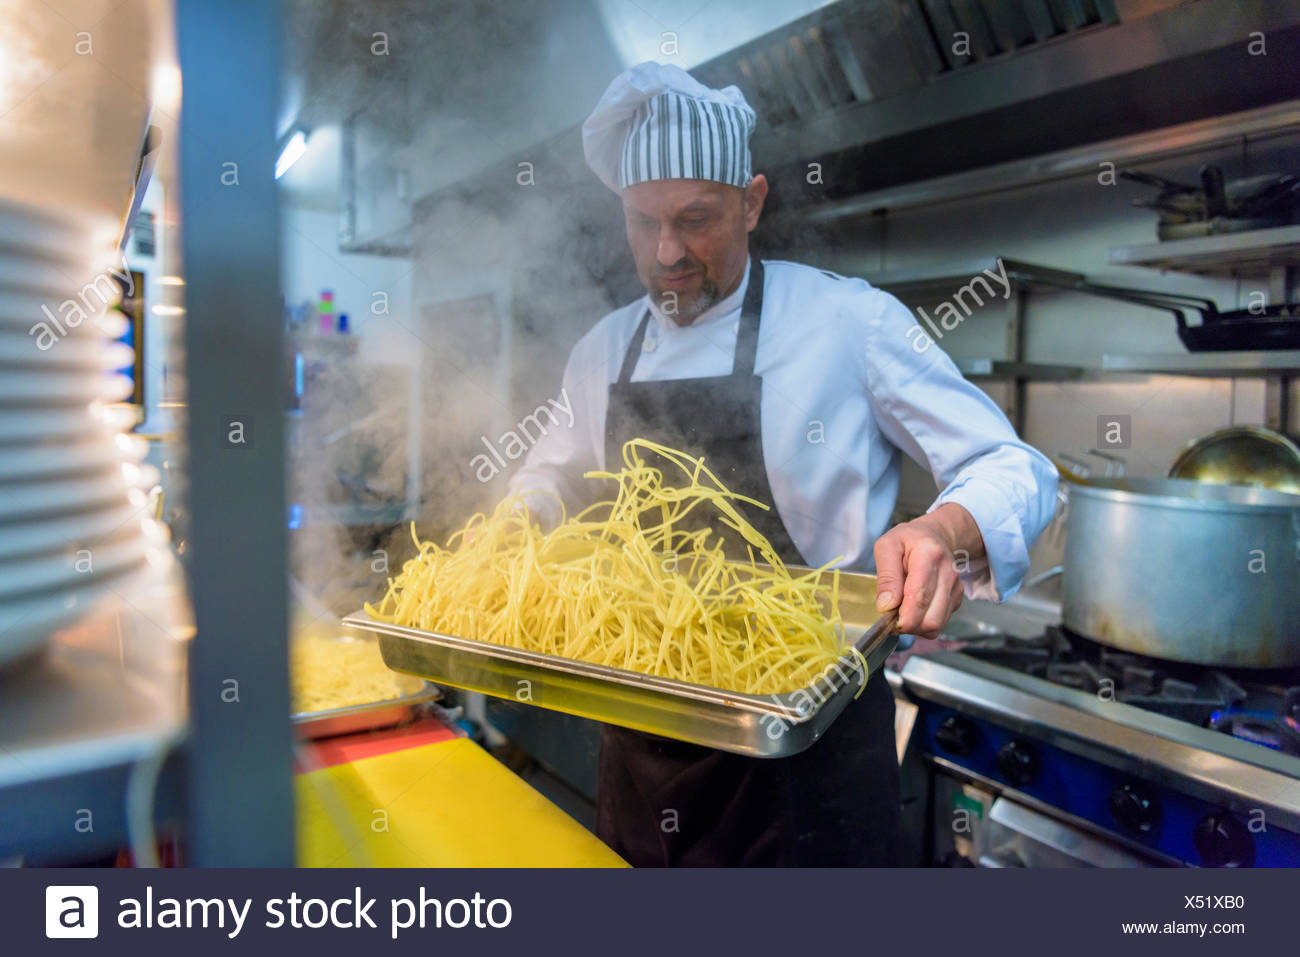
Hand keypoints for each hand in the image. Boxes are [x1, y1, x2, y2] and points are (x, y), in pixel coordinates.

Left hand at [872, 503, 981, 637]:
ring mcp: (956, 588)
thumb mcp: (886, 547)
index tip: (887, 620)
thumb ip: (886, 576)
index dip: (902, 617)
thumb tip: (885, 606)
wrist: (935, 536)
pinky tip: (913, 610)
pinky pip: (939, 623)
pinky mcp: (957, 599)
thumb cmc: (908, 540)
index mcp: (929, 555)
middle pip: (930, 619)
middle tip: (891, 619)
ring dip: (915, 629)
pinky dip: (923, 625)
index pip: (919, 597)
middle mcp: (948, 573)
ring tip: (901, 614)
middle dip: (907, 626)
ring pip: (936, 626)